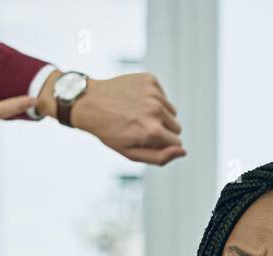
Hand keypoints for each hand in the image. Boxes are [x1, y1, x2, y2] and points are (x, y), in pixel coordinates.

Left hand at [42, 71, 184, 165]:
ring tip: (136, 114)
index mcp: (153, 132)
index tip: (146, 141)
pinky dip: (153, 99)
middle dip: (162, 130)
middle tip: (139, 127)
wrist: (88, 102)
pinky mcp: (150, 79)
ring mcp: (153, 93)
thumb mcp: (131, 153)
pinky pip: (162, 95)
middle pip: (176, 127)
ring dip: (158, 115)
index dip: (163, 145)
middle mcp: (156, 111)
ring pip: (171, 111)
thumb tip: (184, 151)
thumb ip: (160, 158)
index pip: (177, 143)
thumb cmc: (109, 132)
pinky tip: (135, 101)